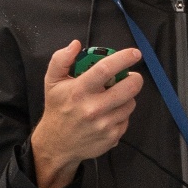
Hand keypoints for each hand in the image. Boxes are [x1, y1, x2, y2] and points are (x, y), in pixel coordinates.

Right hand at [30, 40, 142, 187]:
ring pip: (130, 103)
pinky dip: (122, 113)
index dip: (123, 58)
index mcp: (79, 91)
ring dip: (127, 96)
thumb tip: (76, 44)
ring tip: (114, 96)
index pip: (105, 69)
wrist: (56, 143)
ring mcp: (105, 124)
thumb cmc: (57, 108)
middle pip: (129, 88)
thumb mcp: (52, 81)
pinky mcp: (113, 136)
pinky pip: (127, 119)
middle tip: (131, 76)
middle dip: (135, 78)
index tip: (134, 53)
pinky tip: (110, 112)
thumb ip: (61, 60)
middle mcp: (93, 108)